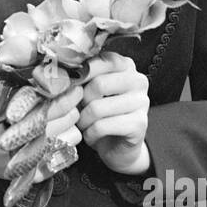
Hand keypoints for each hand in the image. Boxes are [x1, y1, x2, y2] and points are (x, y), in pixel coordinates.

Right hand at [0, 84, 83, 185]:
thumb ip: (19, 92)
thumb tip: (47, 75)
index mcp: (15, 118)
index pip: (55, 104)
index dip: (70, 93)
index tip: (75, 86)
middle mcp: (26, 139)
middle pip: (68, 120)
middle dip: (71, 108)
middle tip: (69, 101)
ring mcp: (31, 158)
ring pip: (71, 139)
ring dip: (70, 128)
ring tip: (61, 122)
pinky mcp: (33, 173)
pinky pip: (62, 158)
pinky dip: (62, 146)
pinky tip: (54, 139)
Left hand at [78, 52, 150, 174]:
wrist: (116, 146)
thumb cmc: (99, 113)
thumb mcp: (89, 90)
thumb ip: (83, 76)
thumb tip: (64, 72)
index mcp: (126, 65)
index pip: (103, 60)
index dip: (82, 73)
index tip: (69, 84)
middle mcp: (138, 80)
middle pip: (99, 84)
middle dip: (81, 100)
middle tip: (78, 109)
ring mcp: (142, 102)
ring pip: (97, 108)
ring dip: (83, 120)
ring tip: (83, 124)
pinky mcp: (139, 124)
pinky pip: (102, 126)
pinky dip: (90, 133)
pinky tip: (91, 135)